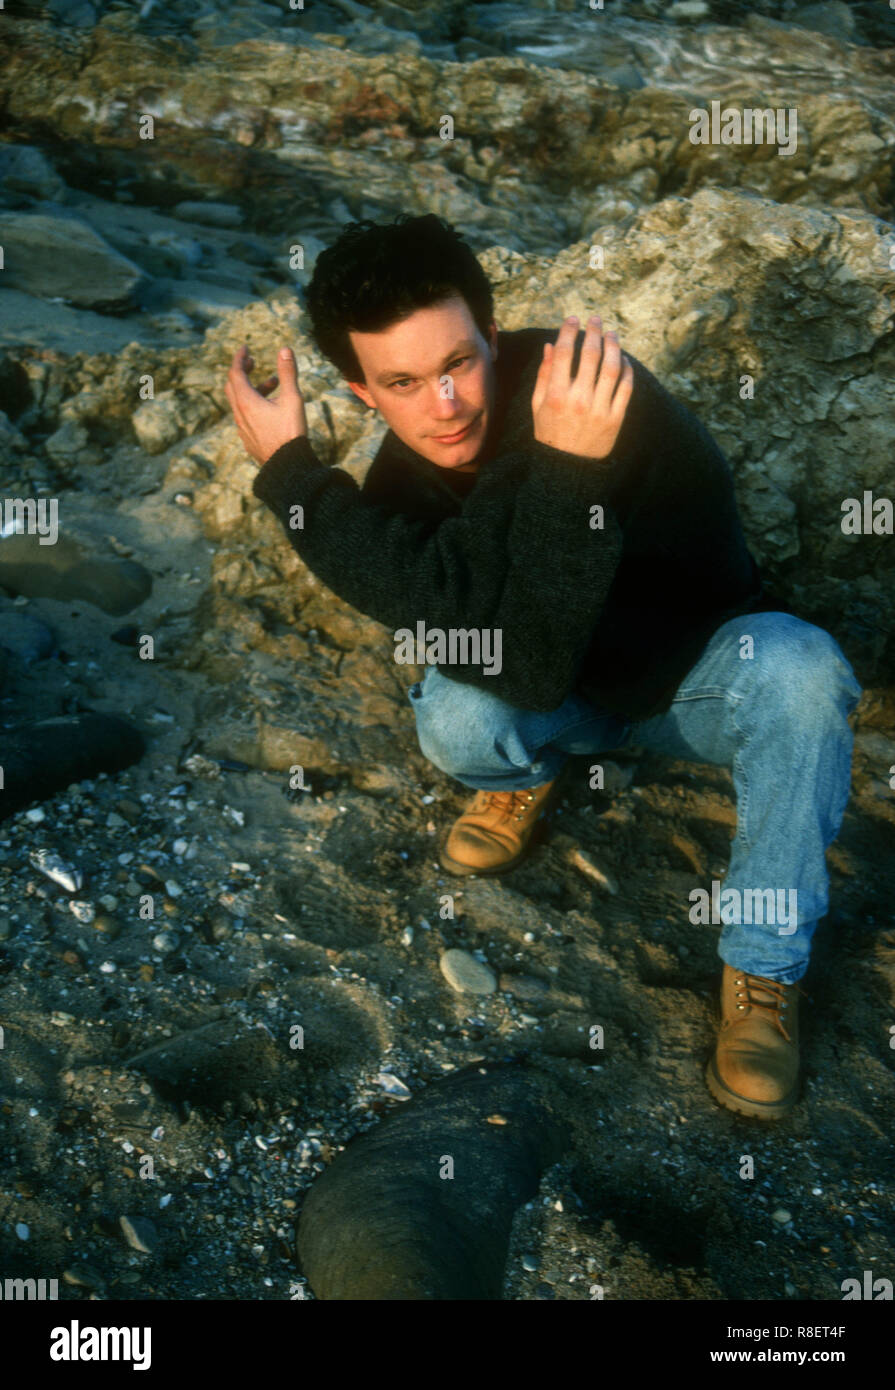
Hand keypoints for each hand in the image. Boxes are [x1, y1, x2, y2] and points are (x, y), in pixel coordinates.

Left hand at [225, 344, 306, 465]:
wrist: (286, 466)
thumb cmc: (290, 432)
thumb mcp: (293, 399)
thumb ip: (288, 373)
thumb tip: (285, 349)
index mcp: (246, 401)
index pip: (235, 372)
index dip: (239, 358)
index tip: (245, 348)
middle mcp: (239, 414)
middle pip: (232, 386)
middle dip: (242, 371)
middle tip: (253, 362)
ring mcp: (242, 428)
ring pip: (240, 401)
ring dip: (253, 388)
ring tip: (273, 383)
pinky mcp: (248, 439)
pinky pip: (245, 415)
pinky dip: (253, 403)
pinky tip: (270, 408)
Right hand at [531, 314, 633, 460]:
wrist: (566, 468)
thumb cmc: (549, 433)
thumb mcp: (537, 406)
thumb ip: (544, 375)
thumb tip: (552, 345)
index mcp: (556, 394)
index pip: (565, 352)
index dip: (570, 331)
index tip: (573, 319)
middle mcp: (579, 399)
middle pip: (591, 355)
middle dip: (594, 332)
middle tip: (596, 320)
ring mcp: (600, 409)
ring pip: (612, 367)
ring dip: (614, 346)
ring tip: (612, 334)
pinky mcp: (615, 418)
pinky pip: (626, 387)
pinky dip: (627, 369)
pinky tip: (623, 359)